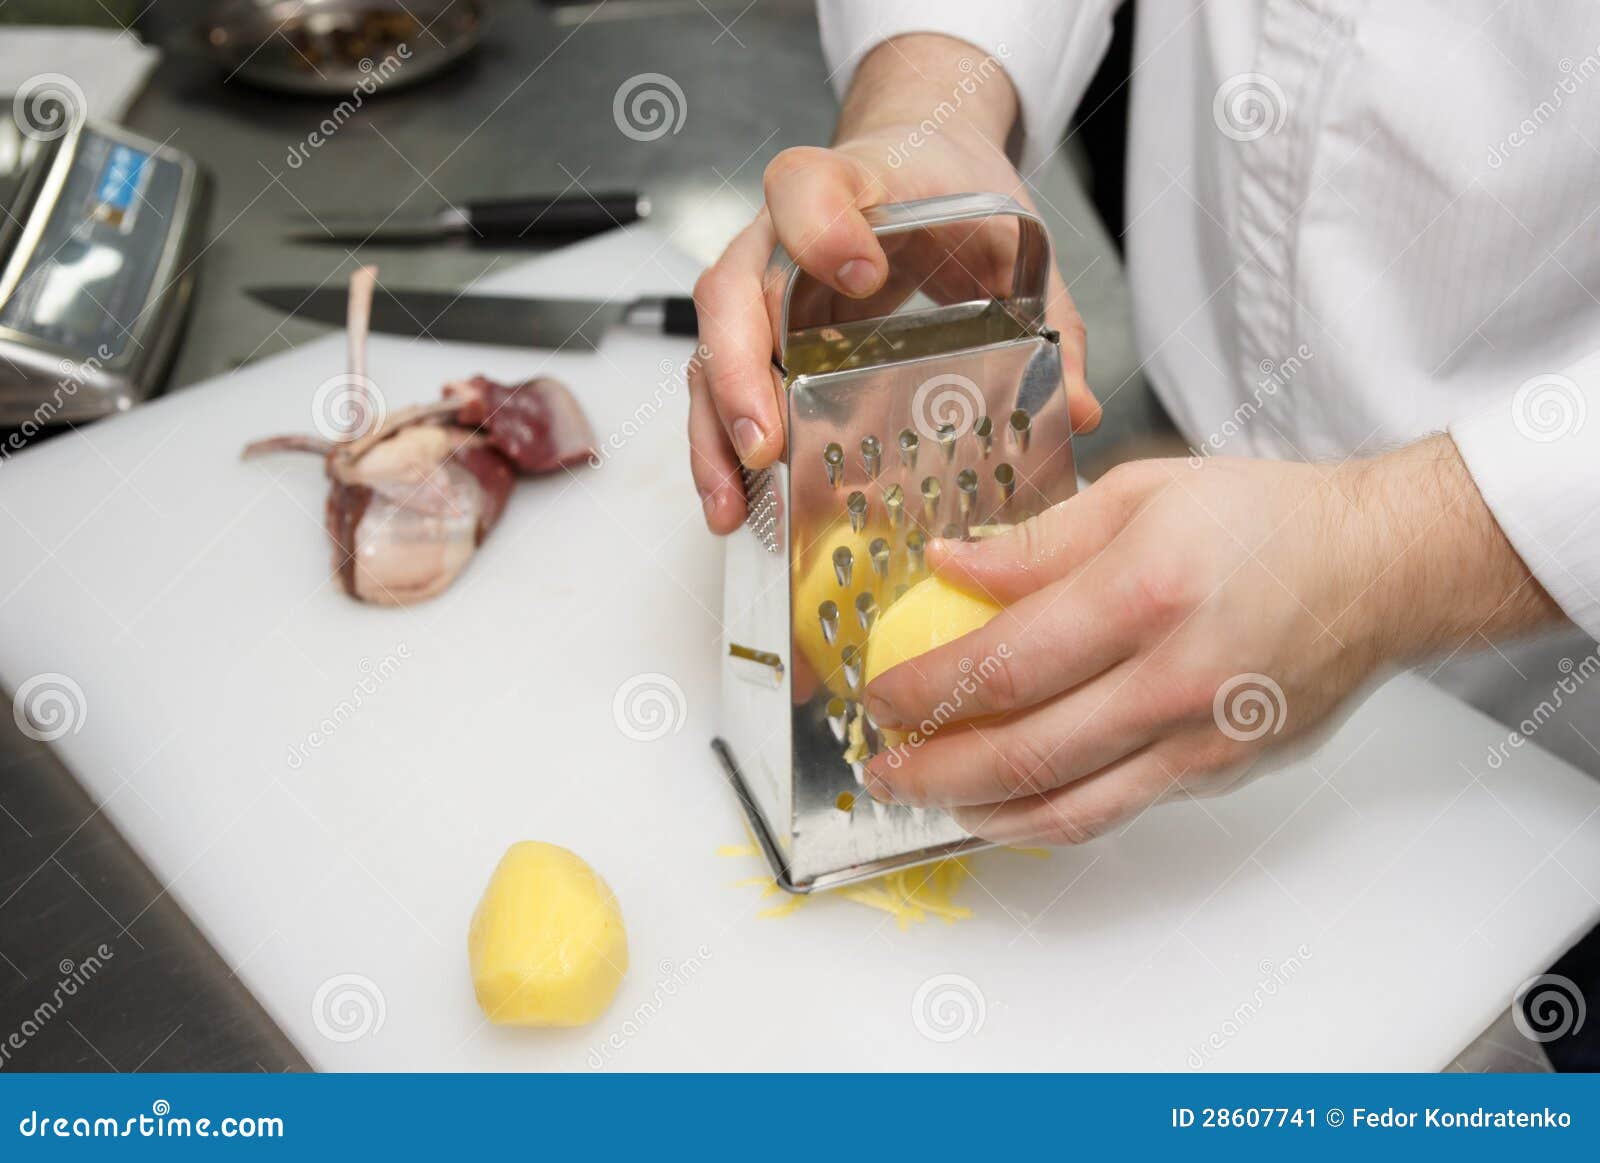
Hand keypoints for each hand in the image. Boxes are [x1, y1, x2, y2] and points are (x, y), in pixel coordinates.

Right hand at [688, 34, 1099, 533]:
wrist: (916, 165)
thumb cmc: (949, 195)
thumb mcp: (1013, 239)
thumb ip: (1050, 320)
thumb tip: (1076, 409)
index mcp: (850, 186)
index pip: (807, 186)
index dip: (821, 225)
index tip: (860, 269)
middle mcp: (780, 236)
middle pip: (731, 290)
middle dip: (740, 373)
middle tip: (766, 441)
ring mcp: (758, 286)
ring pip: (710, 350)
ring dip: (715, 432)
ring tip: (731, 503)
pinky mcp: (754, 334)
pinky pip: (718, 387)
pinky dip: (720, 448)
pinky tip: (737, 504)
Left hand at [859, 437, 1561, 844]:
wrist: (1379, 569)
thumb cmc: (1265, 518)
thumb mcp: (1141, 491)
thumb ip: (1037, 540)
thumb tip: (950, 564)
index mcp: (1143, 594)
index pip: (1003, 666)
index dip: (925, 692)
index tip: (879, 696)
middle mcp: (1172, 678)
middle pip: (1023, 753)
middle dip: (931, 771)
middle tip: (880, 767)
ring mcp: (1199, 737)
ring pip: (1066, 805)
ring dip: (978, 812)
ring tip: (926, 799)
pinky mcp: (1218, 770)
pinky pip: (1114, 810)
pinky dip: (1047, 817)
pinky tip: (1005, 804)